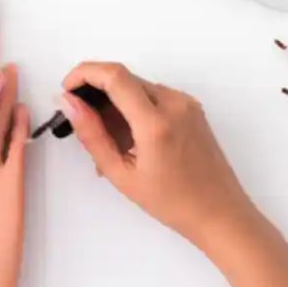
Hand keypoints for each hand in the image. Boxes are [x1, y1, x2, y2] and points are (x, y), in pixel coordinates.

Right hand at [61, 62, 258, 253]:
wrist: (220, 212)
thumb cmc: (172, 202)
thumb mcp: (122, 174)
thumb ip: (92, 135)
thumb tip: (69, 103)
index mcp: (156, 122)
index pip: (114, 75)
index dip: (84, 74)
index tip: (67, 90)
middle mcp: (174, 103)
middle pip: (124, 78)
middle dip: (96, 92)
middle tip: (83, 123)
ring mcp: (186, 103)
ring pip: (138, 87)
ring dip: (115, 103)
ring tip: (110, 142)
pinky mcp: (191, 107)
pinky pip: (154, 96)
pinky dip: (135, 109)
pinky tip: (130, 139)